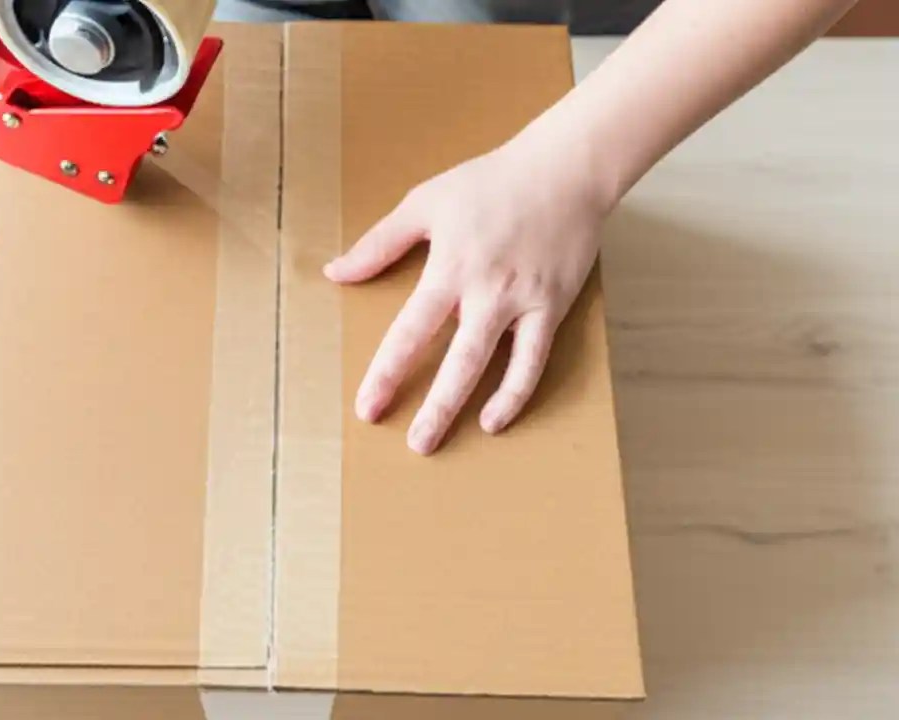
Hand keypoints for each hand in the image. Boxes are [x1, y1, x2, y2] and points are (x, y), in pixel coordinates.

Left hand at [324, 133, 611, 454]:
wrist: (564, 168)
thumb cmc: (489, 182)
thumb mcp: (424, 203)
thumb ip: (379, 243)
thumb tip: (335, 272)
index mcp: (450, 267)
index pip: (411, 330)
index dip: (388, 372)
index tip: (369, 408)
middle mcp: (487, 290)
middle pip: (455, 359)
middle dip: (432, 406)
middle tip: (413, 445)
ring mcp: (524, 301)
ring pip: (495, 365)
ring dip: (469, 406)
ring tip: (444, 441)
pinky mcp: (555, 306)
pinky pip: (535, 359)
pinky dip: (516, 392)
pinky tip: (496, 418)